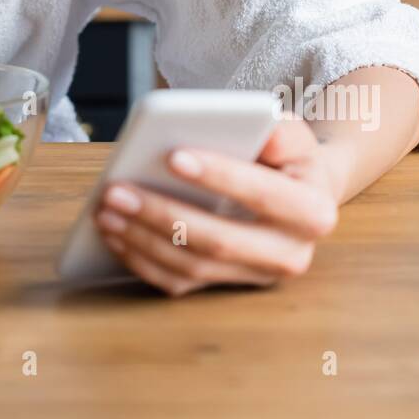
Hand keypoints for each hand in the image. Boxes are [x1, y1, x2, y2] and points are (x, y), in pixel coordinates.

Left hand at [94, 115, 338, 297]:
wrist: (297, 195)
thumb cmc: (286, 158)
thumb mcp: (294, 134)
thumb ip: (283, 131)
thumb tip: (262, 132)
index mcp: (312, 212)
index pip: (263, 194)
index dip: (219, 176)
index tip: (172, 155)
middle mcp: (290, 255)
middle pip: (219, 241)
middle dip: (162, 215)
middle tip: (115, 191)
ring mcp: (256, 278)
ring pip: (192, 266)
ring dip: (142, 239)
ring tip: (105, 209)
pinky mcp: (226, 287)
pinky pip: (178, 282)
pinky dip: (141, 260)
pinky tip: (114, 234)